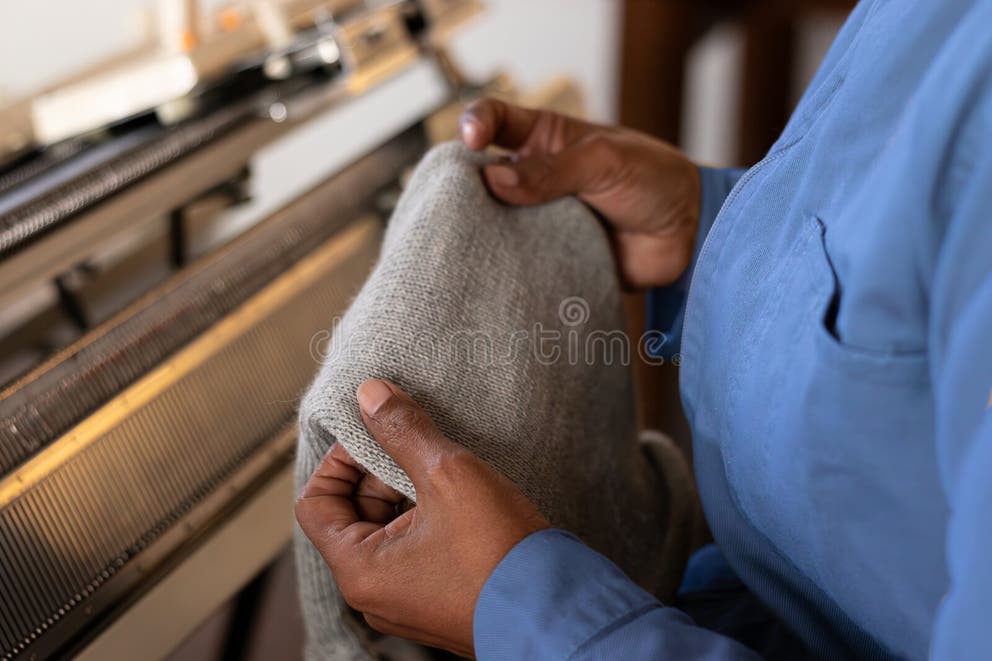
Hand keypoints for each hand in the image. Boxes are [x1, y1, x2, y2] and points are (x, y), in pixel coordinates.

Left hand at [295, 379, 549, 656]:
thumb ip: (404, 431)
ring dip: (408, 491)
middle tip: (419, 446)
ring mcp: (407, 599)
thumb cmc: (500, 555)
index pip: (316, 504)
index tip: (375, 436)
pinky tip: (463, 497)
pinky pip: (414, 549)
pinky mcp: (438, 598)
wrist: (560, 612)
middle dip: (379, 472)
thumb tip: (370, 394)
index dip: (339, 461)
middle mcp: (374, 594)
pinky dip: (428, 516)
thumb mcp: (449, 475)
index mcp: (360, 571)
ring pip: (387, 529)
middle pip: (351, 514)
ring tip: (446, 468)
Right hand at [460, 98, 700, 288]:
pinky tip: (501, 275)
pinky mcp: (549, 257)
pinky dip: (509, 268)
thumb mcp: (604, 160)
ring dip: (485, 234)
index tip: (472, 141)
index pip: (495, 121)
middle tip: (461, 203)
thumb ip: (552, 170)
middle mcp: (531, 178)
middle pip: (480, 179)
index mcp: (542, 140)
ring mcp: (538, 219)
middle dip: (466, 190)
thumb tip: (494, 179)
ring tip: (477, 244)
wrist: (689, 233)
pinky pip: (519, 262)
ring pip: (494, 225)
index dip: (475, 125)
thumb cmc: (653, 178)